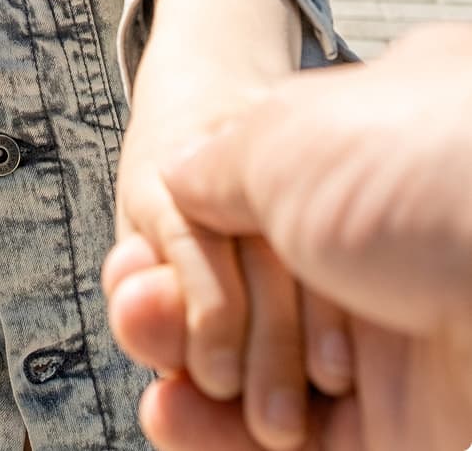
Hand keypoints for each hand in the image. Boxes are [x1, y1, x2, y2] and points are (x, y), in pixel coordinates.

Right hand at [111, 24, 471, 450]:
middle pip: (257, 291)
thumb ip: (221, 165)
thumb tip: (182, 184)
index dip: (187, 233)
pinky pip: (302, 447)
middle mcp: (392, 251)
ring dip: (190, 368)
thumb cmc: (418, 172)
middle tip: (134, 308)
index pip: (258, 204)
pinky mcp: (413, 437)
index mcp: (373, 160)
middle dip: (177, 302)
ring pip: (273, 372)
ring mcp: (405, 347)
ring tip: (145, 361)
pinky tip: (170, 415)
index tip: (139, 255)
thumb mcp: (286, 134)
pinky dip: (222, 436)